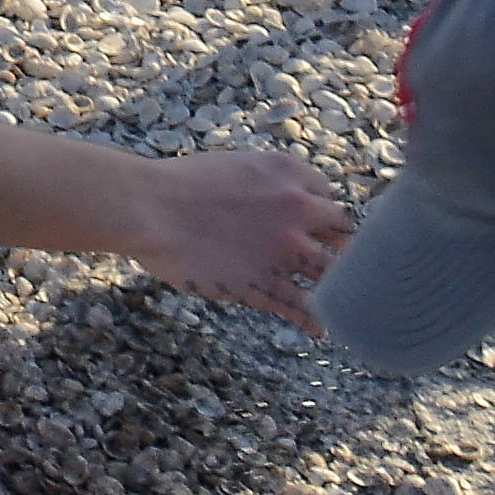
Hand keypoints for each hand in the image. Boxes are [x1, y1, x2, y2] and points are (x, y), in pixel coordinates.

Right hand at [119, 143, 347, 322]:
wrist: (150, 208)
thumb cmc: (180, 184)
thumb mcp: (236, 165)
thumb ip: (269, 183)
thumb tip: (283, 201)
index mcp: (288, 173)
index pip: (329, 195)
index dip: (322, 212)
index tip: (316, 226)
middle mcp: (297, 208)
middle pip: (345, 232)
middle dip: (342, 246)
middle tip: (334, 260)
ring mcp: (285, 249)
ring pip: (336, 273)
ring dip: (339, 286)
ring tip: (341, 299)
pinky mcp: (266, 283)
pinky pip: (304, 308)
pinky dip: (317, 321)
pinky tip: (320, 329)